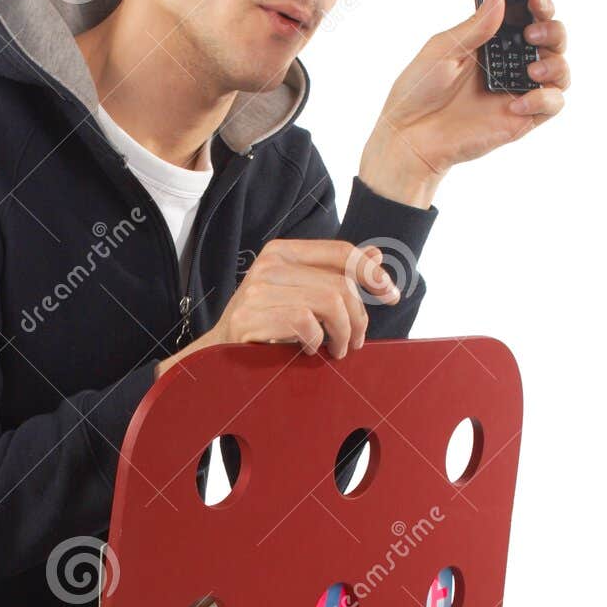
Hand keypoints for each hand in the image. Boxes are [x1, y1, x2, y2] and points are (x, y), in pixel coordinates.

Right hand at [169, 239, 400, 368]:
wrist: (215, 355)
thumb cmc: (264, 328)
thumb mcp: (302, 295)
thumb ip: (335, 275)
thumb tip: (376, 256)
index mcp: (283, 252)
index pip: (341, 252)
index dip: (372, 274)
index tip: (391, 294)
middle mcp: (269, 264)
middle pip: (341, 283)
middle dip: (359, 317)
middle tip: (354, 342)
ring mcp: (257, 290)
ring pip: (330, 302)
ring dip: (342, 333)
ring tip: (336, 349)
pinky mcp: (250, 317)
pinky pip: (306, 323)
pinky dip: (316, 341)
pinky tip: (309, 350)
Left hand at [359, 0, 569, 194]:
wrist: (411, 136)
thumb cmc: (419, 92)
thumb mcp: (444, 49)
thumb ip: (476, 24)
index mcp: (492, 42)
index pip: (529, 18)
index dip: (541, 7)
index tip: (535, 2)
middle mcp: (510, 64)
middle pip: (552, 40)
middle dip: (553, 31)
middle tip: (532, 34)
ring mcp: (517, 91)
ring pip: (560, 71)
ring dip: (555, 64)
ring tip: (531, 70)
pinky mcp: (522, 118)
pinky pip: (552, 104)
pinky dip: (544, 99)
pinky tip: (517, 103)